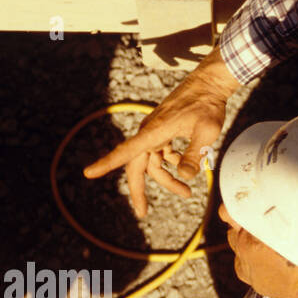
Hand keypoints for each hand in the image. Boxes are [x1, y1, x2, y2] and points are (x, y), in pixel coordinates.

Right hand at [83, 48, 240, 217]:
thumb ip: (195, 155)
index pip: (125, 151)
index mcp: (153, 132)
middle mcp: (149, 134)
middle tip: (142, 213)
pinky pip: (161, 155)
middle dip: (139, 191)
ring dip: (167, 180)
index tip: (88, 173)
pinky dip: (172, 164)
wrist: (209, 83)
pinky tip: (187, 168)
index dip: (106, 164)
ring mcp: (155, 133)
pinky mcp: (163, 133)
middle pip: (137, 167)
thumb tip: (186, 176)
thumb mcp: (207, 132)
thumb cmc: (207, 105)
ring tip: (187, 193)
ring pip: (153, 164)